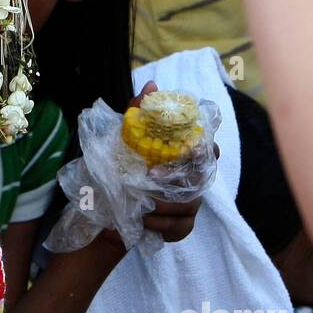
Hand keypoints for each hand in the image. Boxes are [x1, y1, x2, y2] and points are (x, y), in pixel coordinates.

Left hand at [133, 80, 213, 240]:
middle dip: (177, 178)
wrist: (105, 210)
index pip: (208, 150)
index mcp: (182, 157)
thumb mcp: (122, 140)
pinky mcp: (182, 227)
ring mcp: (190, 205)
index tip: (191, 148)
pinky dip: (160, 223)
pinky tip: (144, 219)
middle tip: (152, 177)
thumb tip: (151, 86)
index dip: (204, 149)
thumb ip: (138, 113)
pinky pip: (180, 226)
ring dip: (161, 203)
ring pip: (189, 204)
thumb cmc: (118, 170)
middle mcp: (191, 179)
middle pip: (201, 178)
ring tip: (139, 201)